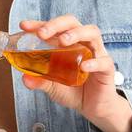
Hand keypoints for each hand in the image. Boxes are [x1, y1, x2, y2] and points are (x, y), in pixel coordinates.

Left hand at [17, 15, 131, 131]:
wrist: (93, 108)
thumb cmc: (74, 91)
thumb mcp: (52, 86)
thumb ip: (39, 81)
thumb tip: (24, 78)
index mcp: (68, 43)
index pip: (55, 27)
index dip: (40, 24)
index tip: (24, 26)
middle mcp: (83, 43)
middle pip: (73, 23)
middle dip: (57, 25)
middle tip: (42, 33)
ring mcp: (96, 54)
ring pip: (92, 33)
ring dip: (76, 33)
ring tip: (63, 41)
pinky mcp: (107, 69)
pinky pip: (104, 61)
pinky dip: (94, 62)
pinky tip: (83, 66)